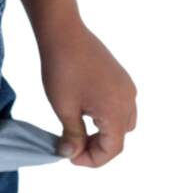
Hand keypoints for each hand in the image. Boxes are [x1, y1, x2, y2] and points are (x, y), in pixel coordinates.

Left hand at [39, 23, 136, 166]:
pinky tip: (85, 111)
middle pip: (119, 137)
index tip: (70, 158)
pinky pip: (121, 105)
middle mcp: (129, 100)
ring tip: (78, 130)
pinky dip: (106, 116)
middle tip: (72, 146)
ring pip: (122, 122)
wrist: (64, 33)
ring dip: (103, 132)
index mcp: (117, 111)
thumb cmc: (62, 70)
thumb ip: (72, 136)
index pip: (112, 149)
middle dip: (97, 147)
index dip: (92, 160)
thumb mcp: (64, 108)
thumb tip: (72, 154)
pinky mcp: (120, 77)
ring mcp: (127, 87)